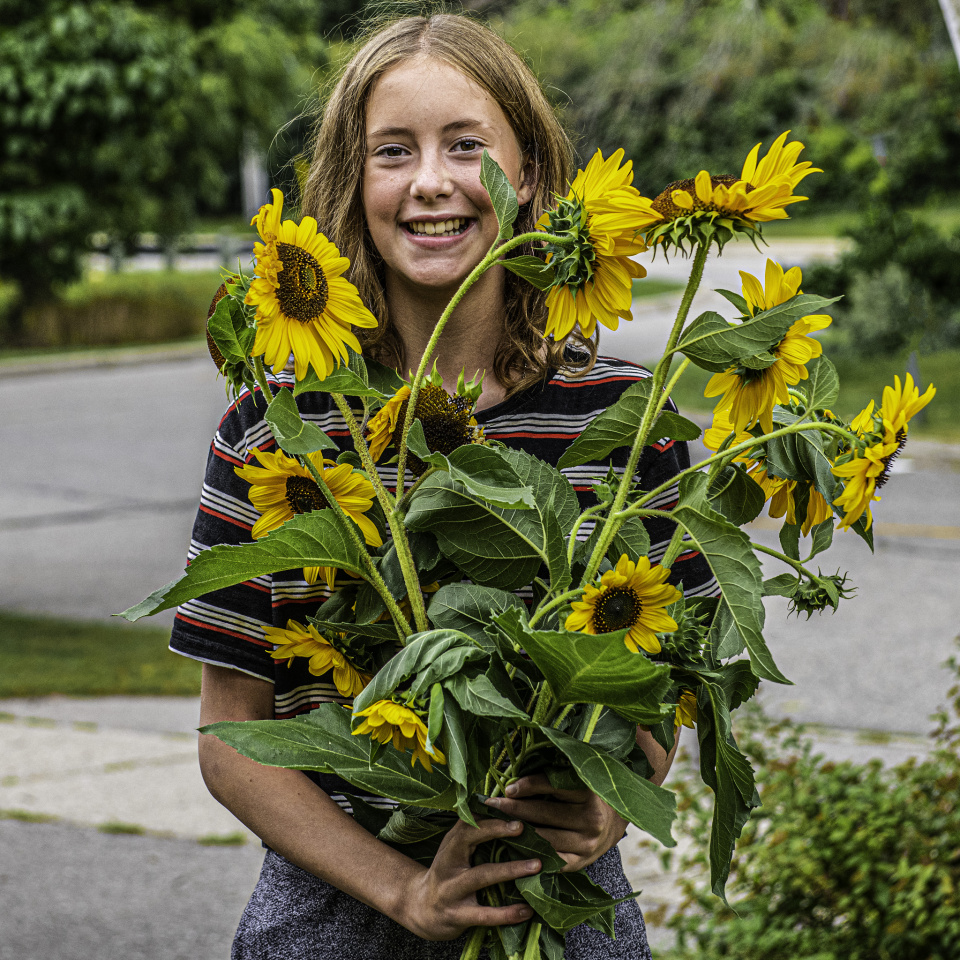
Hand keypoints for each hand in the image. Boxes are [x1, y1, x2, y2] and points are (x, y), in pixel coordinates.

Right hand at [396, 817, 540, 940]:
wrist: (420, 910)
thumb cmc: (446, 874)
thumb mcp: (452, 850)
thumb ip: (470, 831)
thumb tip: (497, 805)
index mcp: (449, 845)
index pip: (467, 823)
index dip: (489, 818)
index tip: (513, 814)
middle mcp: (447, 864)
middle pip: (468, 841)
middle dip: (496, 831)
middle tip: (523, 828)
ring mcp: (450, 890)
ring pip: (480, 876)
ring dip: (509, 870)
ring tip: (536, 867)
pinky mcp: (456, 915)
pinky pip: (484, 914)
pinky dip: (506, 914)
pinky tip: (526, 911)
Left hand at [483, 775, 627, 871]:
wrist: (613, 822)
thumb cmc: (587, 795)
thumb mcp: (578, 780)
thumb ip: (554, 776)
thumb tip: (515, 773)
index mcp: (590, 794)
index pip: (554, 786)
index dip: (528, 785)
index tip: (507, 787)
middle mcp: (591, 820)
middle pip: (544, 814)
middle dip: (514, 808)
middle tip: (491, 805)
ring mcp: (586, 845)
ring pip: (544, 839)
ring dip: (517, 832)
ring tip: (495, 825)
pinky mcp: (580, 864)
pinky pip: (549, 861)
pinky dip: (529, 854)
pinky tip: (511, 847)